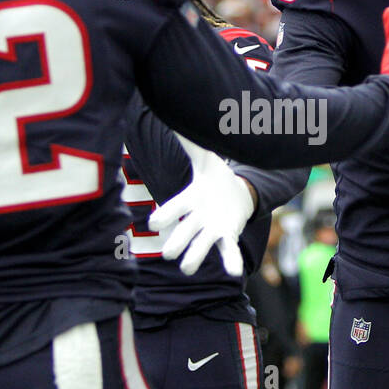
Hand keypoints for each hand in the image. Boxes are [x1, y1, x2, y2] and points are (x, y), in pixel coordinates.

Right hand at [148, 135, 255, 275]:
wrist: (234, 194)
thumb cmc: (214, 178)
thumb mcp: (205, 159)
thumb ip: (191, 143)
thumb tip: (174, 115)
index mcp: (190, 199)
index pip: (174, 208)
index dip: (165, 215)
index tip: (154, 223)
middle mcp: (197, 218)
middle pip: (184, 231)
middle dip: (177, 241)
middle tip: (169, 254)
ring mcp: (212, 230)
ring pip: (201, 246)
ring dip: (194, 256)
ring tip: (187, 269)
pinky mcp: (227, 237)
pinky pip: (228, 251)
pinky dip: (230, 261)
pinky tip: (233, 272)